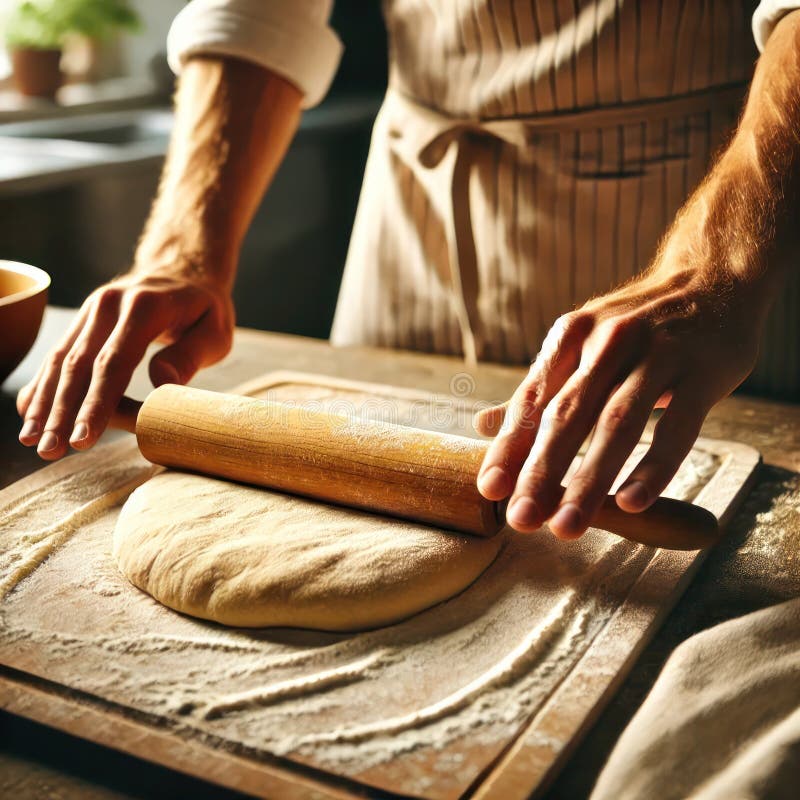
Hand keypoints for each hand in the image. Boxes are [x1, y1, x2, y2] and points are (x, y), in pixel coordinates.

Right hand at [17, 268, 233, 459]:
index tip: (83, 438)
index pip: (114, 362)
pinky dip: (42, 384)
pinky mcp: (83, 321)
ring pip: (60, 360)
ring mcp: (91, 310)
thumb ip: (190, 355)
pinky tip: (29, 413)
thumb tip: (161, 383)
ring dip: (44, 402)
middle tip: (49, 451)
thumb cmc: (205, 310)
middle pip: (78, 364)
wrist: (183, 271)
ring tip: (32, 441)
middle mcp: (109, 304)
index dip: (97, 403)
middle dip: (61, 411)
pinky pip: (58, 354)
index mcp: (144, 307)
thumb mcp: (215, 331)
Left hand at [474, 265, 766, 538]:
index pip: (532, 400)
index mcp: (571, 337)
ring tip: (567, 525)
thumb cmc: (639, 324)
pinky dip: (652, 467)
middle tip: (522, 519)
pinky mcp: (702, 370)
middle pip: (567, 416)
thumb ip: (540, 389)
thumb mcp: (582, 343)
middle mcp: (607, 342)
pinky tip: (631, 502)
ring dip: (589, 479)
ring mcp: (656, 354)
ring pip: (616, 424)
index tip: (489, 490)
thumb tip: (483, 425)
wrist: (714, 276)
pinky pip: (676, 427)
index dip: (509, 446)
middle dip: (541, 471)